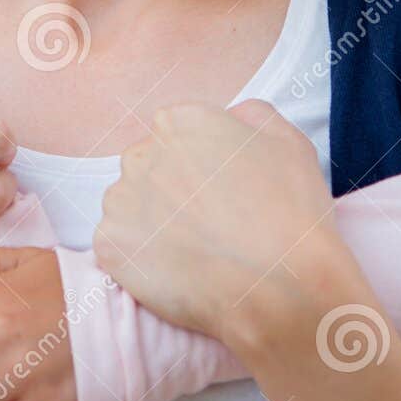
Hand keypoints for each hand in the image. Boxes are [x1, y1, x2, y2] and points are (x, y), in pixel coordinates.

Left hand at [93, 99, 343, 339]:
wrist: (279, 284)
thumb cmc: (290, 213)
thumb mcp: (288, 141)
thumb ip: (252, 116)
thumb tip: (233, 118)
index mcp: (181, 122)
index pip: (176, 135)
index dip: (200, 165)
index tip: (220, 191)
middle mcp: (142, 153)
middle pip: (149, 168)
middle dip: (171, 190)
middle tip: (208, 223)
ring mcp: (121, 200)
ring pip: (130, 207)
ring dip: (152, 223)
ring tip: (194, 251)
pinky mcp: (109, 246)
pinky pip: (117, 248)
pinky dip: (140, 259)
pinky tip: (176, 271)